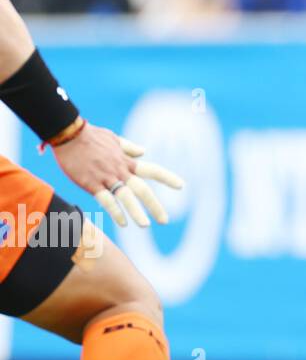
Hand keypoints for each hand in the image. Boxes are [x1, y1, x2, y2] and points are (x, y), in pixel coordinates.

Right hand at [52, 124, 184, 226]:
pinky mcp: (91, 184)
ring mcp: (106, 178)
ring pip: (126, 197)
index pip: (152, 170)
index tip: (181, 186)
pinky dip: (115, 211)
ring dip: (136, 212)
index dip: (167, 178)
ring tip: (146, 225)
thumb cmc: (91, 136)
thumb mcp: (114, 139)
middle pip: (143, 190)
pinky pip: (105, 200)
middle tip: (165, 220)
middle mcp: (120, 170)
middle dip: (155, 205)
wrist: (70, 134)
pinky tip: (123, 223)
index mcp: (127, 161)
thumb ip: (129, 147)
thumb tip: (143, 151)